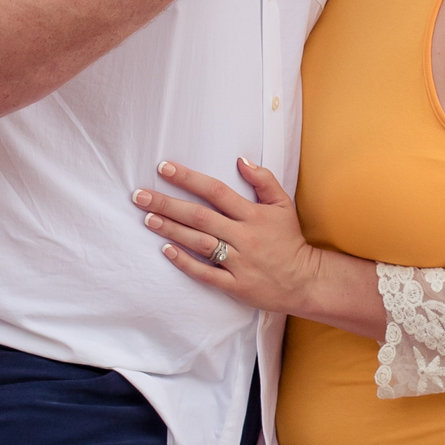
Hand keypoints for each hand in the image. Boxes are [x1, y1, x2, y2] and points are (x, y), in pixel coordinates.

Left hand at [136, 158, 321, 315]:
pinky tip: (166, 250)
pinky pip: (205, 273)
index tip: (163, 168)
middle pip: (200, 216)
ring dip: (171, 229)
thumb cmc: (289, 239)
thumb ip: (264, 180)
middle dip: (167, 204)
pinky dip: (185, 261)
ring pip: (199, 242)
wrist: (305, 280)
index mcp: (253, 214)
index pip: (215, 191)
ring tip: (147, 218)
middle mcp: (243, 236)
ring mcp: (237, 262)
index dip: (189, 179)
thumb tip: (241, 160)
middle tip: (140, 195)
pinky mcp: (234, 284)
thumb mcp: (283, 204)